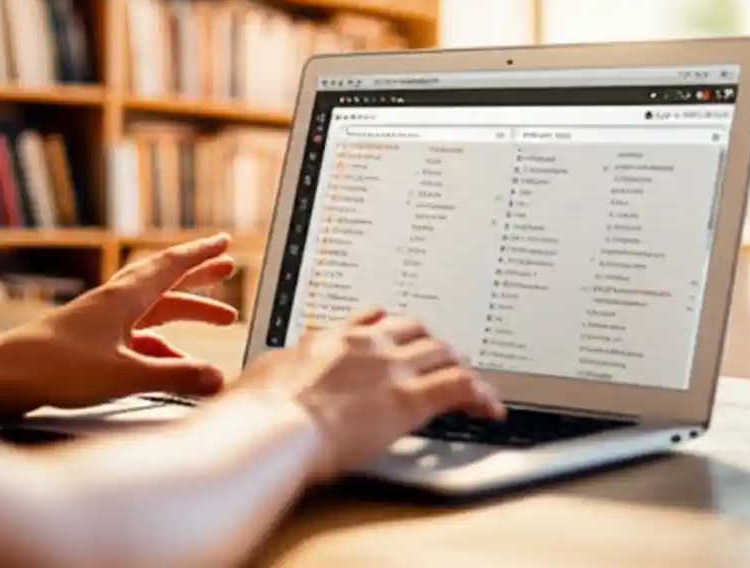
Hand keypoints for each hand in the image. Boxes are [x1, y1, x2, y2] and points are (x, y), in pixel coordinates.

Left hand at [0, 234, 238, 422]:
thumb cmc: (56, 369)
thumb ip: (175, 378)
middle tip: (227, 269)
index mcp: (123, 298)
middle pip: (164, 281)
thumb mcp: (125, 376)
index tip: (224, 242)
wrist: (0, 377)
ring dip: (184, 311)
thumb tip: (218, 379)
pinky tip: (173, 362)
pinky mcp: (87, 344)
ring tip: (216, 321)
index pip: (171, 267)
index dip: (200, 255)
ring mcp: (99, 322)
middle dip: (198, 276)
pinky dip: (161, 344)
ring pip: (151, 309)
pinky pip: (136, 336)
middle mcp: (112, 303)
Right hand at [231, 308, 504, 480]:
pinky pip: (460, 387)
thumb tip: (281, 363)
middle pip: (417, 332)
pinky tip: (490, 409)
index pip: (374, 321)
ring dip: (460, 368)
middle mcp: (366, 345)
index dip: (394, 330)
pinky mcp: (409, 399)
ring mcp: (391, 369)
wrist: (273, 429)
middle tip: (443, 364)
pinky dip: (481, 395)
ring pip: (445, 354)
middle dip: (433, 347)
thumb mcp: (267, 373)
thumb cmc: (260, 411)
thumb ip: (285, 364)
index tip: (401, 339)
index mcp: (331, 338)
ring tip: (471, 386)